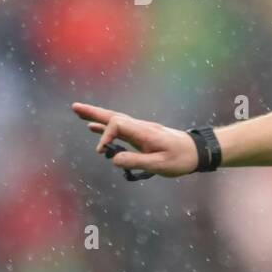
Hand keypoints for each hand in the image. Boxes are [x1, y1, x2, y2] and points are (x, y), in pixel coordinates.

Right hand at [71, 102, 198, 177]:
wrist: (198, 151)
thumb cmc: (182, 159)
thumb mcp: (160, 165)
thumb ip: (136, 161)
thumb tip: (113, 159)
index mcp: (145, 132)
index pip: (118, 125)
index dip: (105, 136)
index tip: (102, 152)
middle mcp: (141, 128)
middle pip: (113, 116)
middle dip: (94, 113)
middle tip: (74, 107)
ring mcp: (141, 131)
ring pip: (115, 121)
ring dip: (97, 117)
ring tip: (78, 113)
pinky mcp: (142, 136)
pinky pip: (120, 129)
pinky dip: (106, 128)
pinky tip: (94, 128)